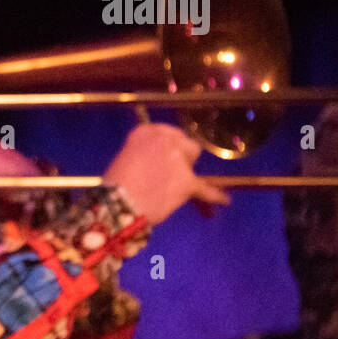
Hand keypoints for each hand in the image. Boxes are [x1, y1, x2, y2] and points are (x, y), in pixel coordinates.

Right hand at [102, 123, 229, 224]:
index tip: (167, 156)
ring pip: (193, 167)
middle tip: (171, 174)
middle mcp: (163, 140)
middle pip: (186, 145)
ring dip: (187, 177)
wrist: (115, 206)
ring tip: (177, 193)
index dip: (169, 147)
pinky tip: (223, 199)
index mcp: (145, 132)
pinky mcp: (187, 180)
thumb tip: (158, 166)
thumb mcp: (125, 161)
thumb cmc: (114, 188)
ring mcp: (177, 159)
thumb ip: (144, 156)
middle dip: (183, 158)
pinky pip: (205, 189)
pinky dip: (213, 195)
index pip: (167, 133)